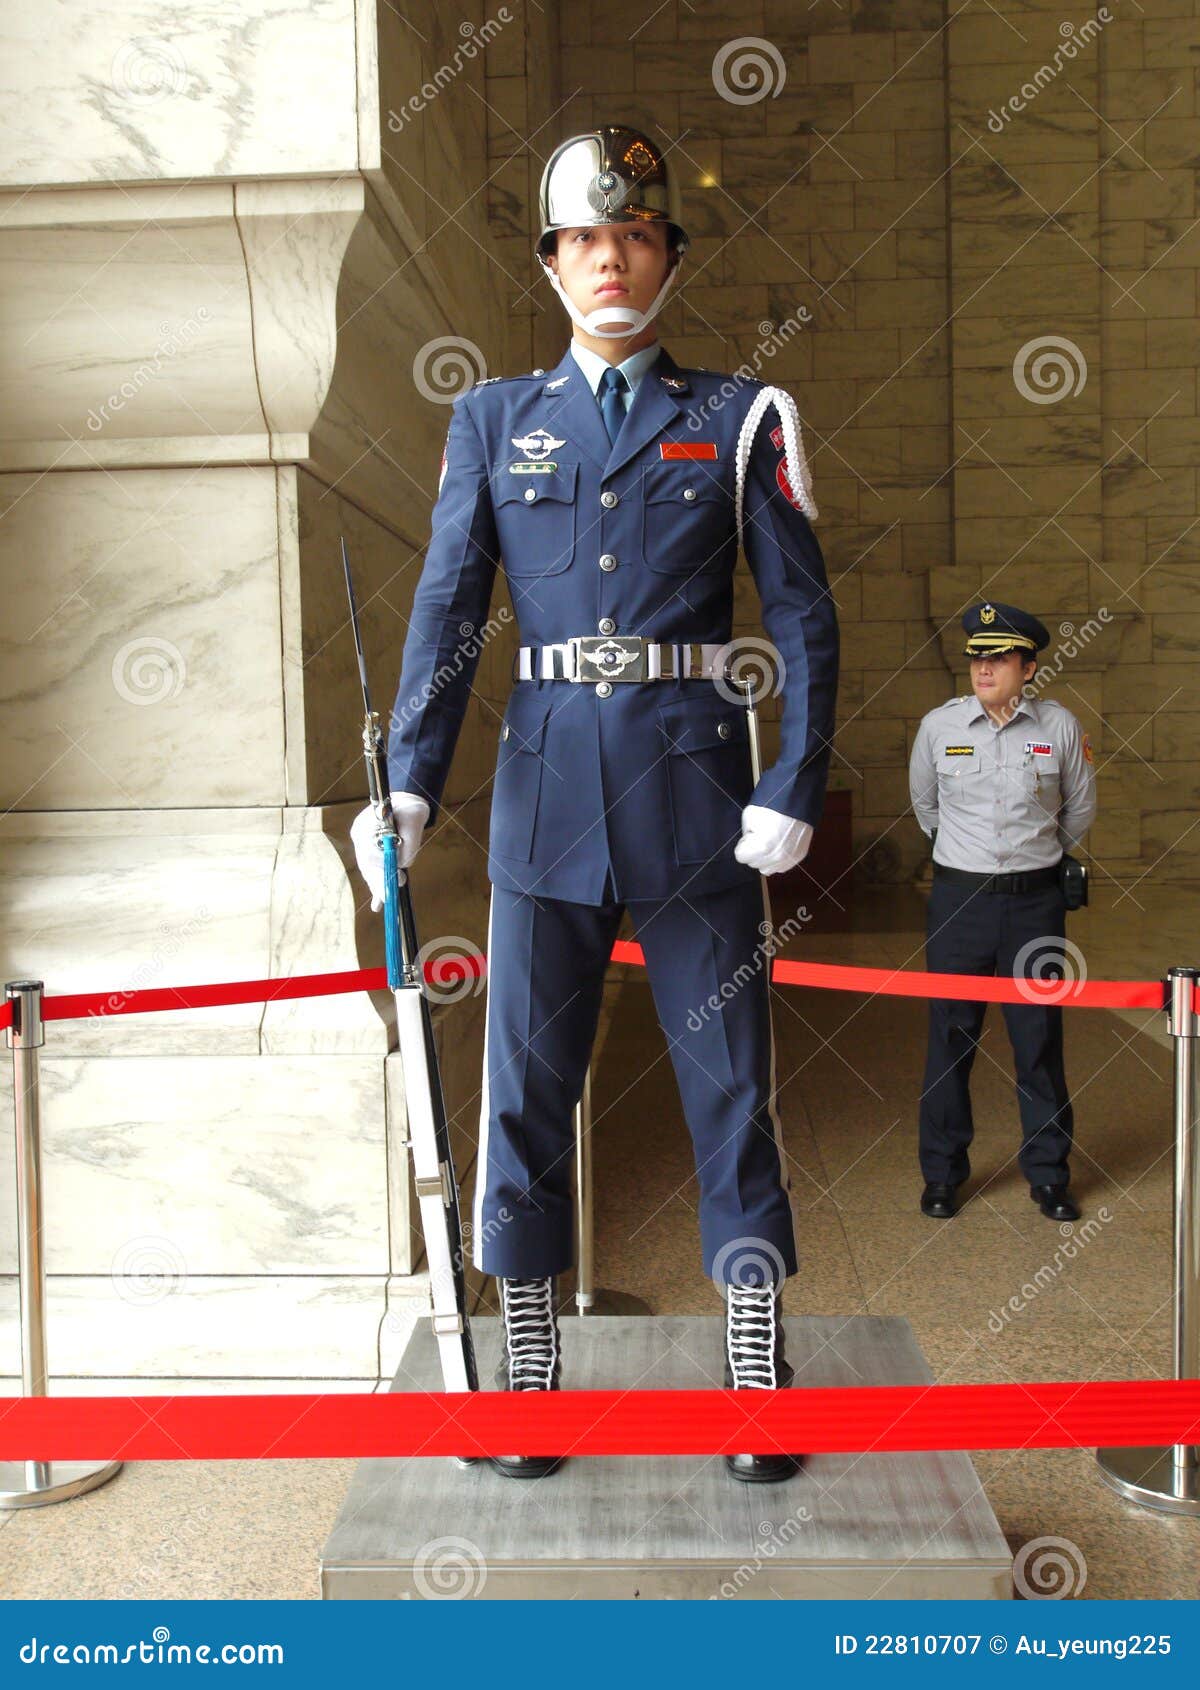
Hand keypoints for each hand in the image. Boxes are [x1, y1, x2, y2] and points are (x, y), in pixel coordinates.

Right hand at [350, 791, 431, 909]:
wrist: (404, 804)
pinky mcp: (365, 851)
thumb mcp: (415, 820)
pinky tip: (378, 904)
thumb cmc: (411, 810)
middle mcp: (359, 834)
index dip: (383, 865)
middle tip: (389, 897)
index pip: (371, 850)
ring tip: (382, 903)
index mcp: (368, 823)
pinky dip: (376, 886)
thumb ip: (409, 842)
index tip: (398, 877)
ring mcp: (360, 843)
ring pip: (367, 870)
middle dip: (379, 881)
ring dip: (376, 886)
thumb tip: (401, 865)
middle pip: (366, 863)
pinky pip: (370, 871)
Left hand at [734, 804, 812, 874]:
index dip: (743, 844)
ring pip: (767, 869)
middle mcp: (777, 857)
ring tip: (769, 841)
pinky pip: (781, 866)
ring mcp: (790, 858)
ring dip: (764, 858)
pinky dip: (777, 859)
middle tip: (760, 836)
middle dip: (753, 852)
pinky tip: (779, 845)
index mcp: (762, 847)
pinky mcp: (799, 856)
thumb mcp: (748, 818)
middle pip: (753, 863)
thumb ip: (745, 837)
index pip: (740, 856)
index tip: (749, 835)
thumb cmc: (770, 806)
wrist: (796, 800)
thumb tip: (748, 845)